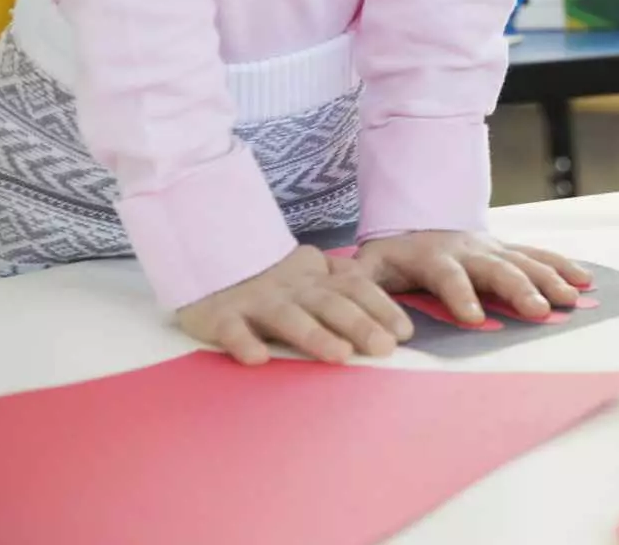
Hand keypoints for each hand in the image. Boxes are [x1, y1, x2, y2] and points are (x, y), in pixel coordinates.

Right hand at [176, 244, 412, 365]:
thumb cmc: (275, 279)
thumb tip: (390, 312)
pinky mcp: (221, 316)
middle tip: (384, 348)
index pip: (356, 288)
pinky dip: (243, 342)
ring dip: (314, 335)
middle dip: (359, 325)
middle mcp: (292, 288)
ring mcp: (257, 302)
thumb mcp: (314, 273)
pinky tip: (258, 358)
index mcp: (317, 278)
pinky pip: (232, 329)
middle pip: (330, 304)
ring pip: (288, 317)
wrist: (213, 258)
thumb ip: (347, 283)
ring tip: (340, 355)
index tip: (405, 332)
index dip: (382, 307)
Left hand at [353, 230, 591, 324]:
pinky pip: (539, 255)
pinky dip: (563, 266)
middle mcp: (471, 250)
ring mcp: (494, 248)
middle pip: (500, 268)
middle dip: (521, 290)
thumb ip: (357, 281)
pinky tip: (585, 280)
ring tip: (571, 299)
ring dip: (550, 279)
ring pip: (526, 261)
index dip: (461, 295)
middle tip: (540, 312)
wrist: (416, 217)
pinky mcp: (508, 250)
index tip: (473, 318)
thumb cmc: (391, 252)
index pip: (450, 276)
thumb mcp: (368, 264)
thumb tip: (339, 296)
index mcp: (435, 256)